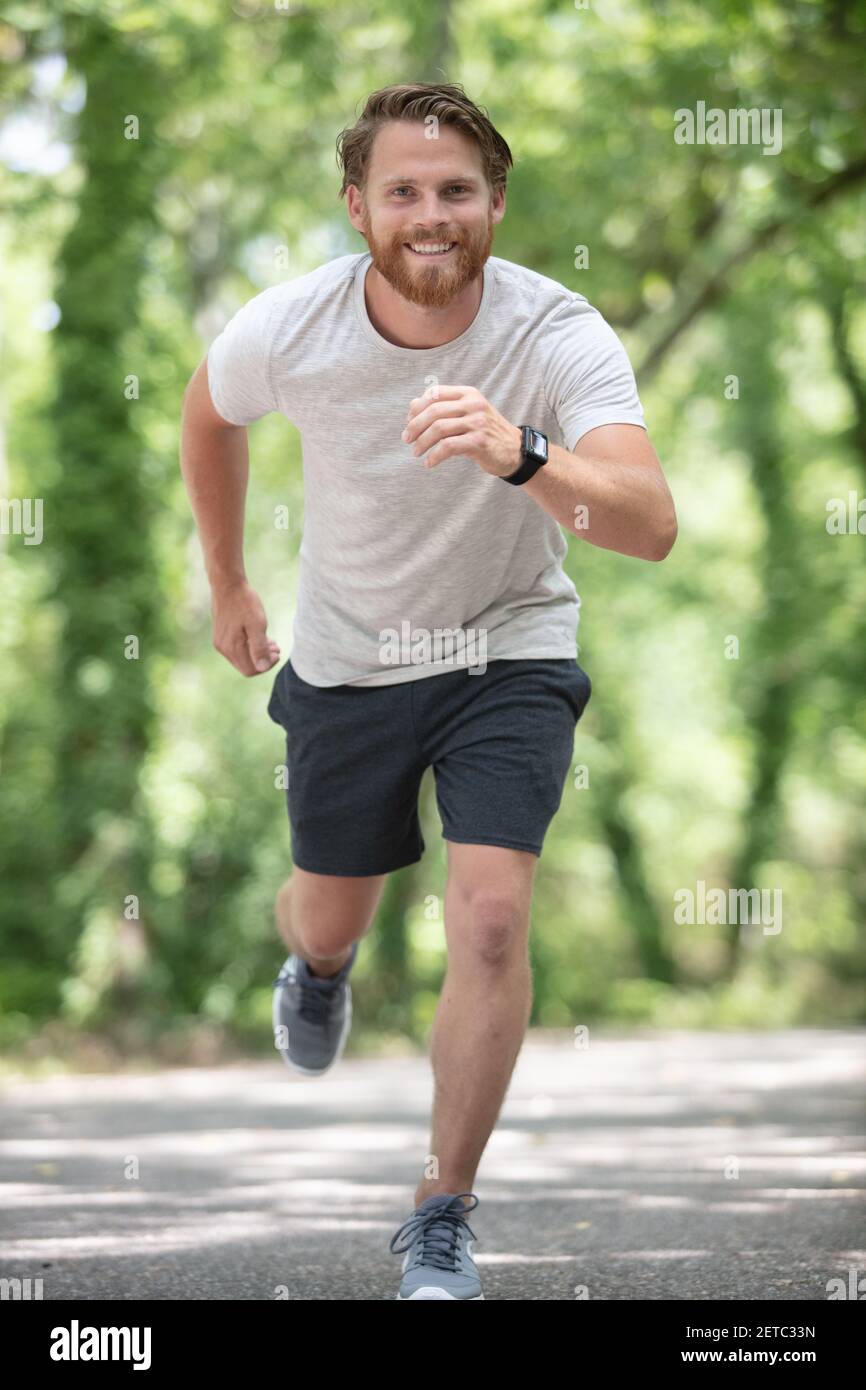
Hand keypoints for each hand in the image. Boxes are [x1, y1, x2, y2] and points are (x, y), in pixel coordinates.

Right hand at [211, 579, 279, 675]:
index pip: (250, 670)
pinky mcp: (220, 635)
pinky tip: (259, 636)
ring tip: (272, 642)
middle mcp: (223, 648)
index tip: (277, 652)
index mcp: (231, 647)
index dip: (266, 665)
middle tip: (277, 647)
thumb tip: (262, 668)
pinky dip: (249, 646)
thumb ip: (259, 647)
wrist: (227, 584)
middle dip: (263, 660)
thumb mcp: (257, 624)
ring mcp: (220, 642)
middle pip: (245, 666)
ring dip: (257, 653)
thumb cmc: (244, 602)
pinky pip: (236, 648)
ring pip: (241, 657)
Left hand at [401, 385, 521, 477]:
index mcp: (468, 393)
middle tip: (407, 439)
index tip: (409, 422)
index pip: (434, 394)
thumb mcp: (466, 414)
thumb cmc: (485, 432)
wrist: (514, 450)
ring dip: (422, 442)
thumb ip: (442, 408)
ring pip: (439, 429)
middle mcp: (473, 404)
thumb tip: (412, 406)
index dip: (417, 408)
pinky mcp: (479, 441)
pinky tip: (429, 463)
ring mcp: (478, 422)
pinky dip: (434, 456)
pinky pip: (448, 447)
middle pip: (433, 411)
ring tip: (416, 452)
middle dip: (415, 426)